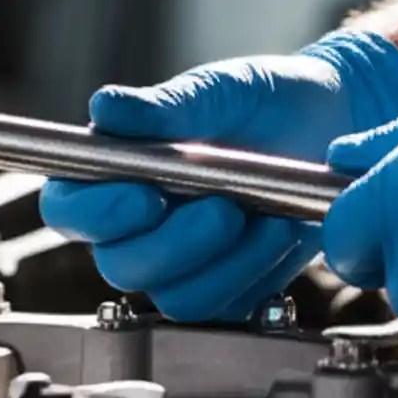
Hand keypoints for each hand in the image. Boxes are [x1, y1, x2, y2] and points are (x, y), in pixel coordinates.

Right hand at [40, 32, 397, 321]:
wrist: (328, 122)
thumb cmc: (262, 101)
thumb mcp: (217, 91)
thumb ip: (162, 107)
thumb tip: (105, 108)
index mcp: (115, 174)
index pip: (70, 210)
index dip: (97, 214)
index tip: (144, 196)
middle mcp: (138, 227)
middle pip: (121, 266)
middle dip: (176, 242)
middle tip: (223, 205)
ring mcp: (181, 264)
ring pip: (177, 296)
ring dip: (225, 259)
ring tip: (262, 212)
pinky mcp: (227, 288)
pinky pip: (226, 306)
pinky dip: (255, 270)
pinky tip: (277, 230)